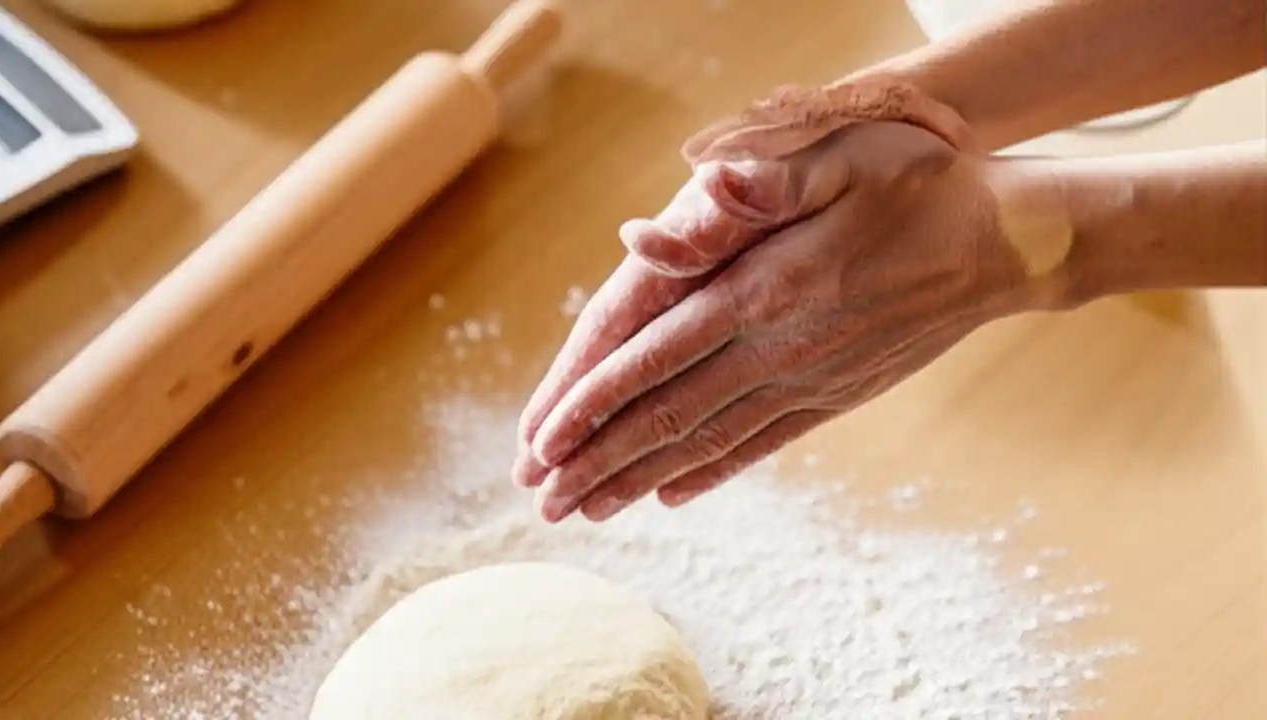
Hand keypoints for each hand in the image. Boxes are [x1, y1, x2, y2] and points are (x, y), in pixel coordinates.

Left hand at [520, 121, 1038, 521]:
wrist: (1006, 243)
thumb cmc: (915, 186)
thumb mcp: (837, 162)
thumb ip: (747, 193)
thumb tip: (647, 228)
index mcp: (764, 291)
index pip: (656, 359)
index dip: (592, 402)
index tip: (540, 442)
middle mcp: (779, 350)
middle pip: (667, 416)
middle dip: (596, 459)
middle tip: (540, 498)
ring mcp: (809, 381)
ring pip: (705, 442)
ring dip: (638, 477)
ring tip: (585, 509)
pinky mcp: (835, 397)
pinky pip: (759, 446)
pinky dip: (709, 472)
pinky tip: (671, 494)